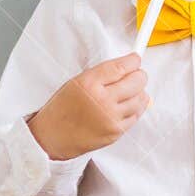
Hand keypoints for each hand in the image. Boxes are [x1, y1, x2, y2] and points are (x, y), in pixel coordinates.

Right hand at [27, 52, 149, 159]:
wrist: (53, 136)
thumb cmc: (63, 108)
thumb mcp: (77, 82)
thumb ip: (103, 74)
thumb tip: (129, 66)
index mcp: (89, 83)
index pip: (121, 66)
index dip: (134, 61)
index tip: (135, 59)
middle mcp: (102, 100)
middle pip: (137, 81)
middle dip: (139, 75)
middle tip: (136, 75)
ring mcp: (111, 117)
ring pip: (141, 98)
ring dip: (139, 92)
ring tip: (129, 91)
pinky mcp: (116, 132)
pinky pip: (136, 115)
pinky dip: (135, 108)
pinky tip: (127, 105)